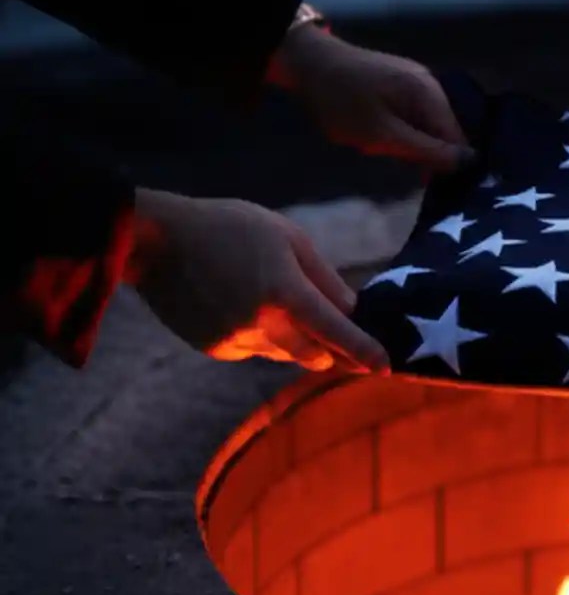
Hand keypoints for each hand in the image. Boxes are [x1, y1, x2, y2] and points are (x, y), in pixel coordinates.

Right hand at [126, 188, 389, 373]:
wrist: (155, 241)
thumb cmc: (230, 227)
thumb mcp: (288, 238)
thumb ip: (324, 278)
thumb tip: (352, 311)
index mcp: (285, 293)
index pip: (336, 332)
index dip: (364, 351)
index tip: (386, 367)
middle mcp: (262, 325)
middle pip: (315, 354)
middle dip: (330, 348)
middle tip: (338, 334)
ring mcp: (236, 341)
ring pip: (284, 354)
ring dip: (295, 339)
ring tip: (271, 298)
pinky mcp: (216, 349)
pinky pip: (255, 350)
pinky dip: (261, 336)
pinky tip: (240, 303)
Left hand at [268, 25, 472, 173]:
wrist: (306, 63)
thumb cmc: (341, 101)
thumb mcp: (382, 134)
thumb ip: (425, 150)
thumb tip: (469, 162)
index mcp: (429, 93)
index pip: (457, 139)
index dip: (449, 165)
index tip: (432, 188)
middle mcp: (431, 84)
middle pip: (445, 132)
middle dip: (426, 154)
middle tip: (397, 166)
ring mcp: (416, 81)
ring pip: (428, 126)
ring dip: (410, 144)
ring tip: (383, 149)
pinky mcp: (401, 83)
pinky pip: (414, 115)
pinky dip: (403, 131)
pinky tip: (382, 137)